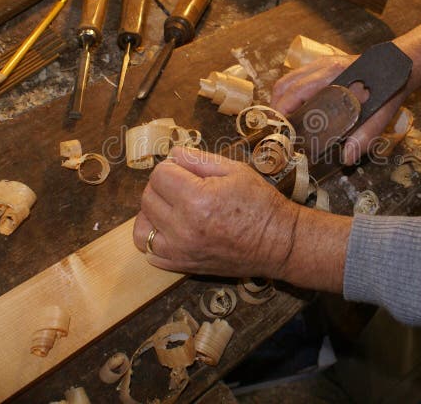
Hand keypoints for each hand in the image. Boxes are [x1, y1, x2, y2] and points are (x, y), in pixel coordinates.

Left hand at [133, 146, 300, 278]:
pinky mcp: (183, 266)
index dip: (172, 167)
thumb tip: (172, 155)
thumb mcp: (235, 170)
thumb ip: (198, 160)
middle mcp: (183, 227)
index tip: (187, 171)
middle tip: (184, 187)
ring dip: (152, 214)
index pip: (159, 175)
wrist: (279, 243)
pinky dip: (156, 239)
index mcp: (196, 199)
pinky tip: (174, 230)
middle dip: (162, 187)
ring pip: (141, 228)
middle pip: (147, 198)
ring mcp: (181, 250)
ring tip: (173, 209)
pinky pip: (150, 253)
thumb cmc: (261, 204)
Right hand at [271, 55, 406, 164]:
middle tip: (279, 131)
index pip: (295, 91)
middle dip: (275, 108)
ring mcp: (319, 63)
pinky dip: (289, 94)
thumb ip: (365, 135)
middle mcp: (321, 66)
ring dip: (280, 101)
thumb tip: (348, 157)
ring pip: (287, 80)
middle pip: (284, 85)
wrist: (398, 68)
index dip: (281, 110)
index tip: (280, 130)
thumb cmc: (388, 89)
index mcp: (333, 75)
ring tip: (284, 123)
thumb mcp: (380, 114)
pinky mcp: (321, 65)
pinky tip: (295, 110)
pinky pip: (295, 78)